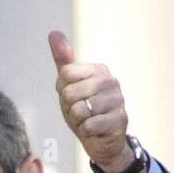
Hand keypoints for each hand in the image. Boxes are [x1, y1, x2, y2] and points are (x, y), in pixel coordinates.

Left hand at [48, 31, 135, 172]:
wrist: (101, 139)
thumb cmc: (83, 110)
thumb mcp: (69, 86)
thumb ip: (63, 61)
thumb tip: (53, 33)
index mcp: (98, 70)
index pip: (65, 75)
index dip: (63, 91)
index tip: (74, 97)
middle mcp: (111, 81)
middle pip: (69, 93)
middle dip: (69, 108)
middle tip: (81, 112)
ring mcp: (118, 100)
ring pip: (79, 110)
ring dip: (78, 121)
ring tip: (88, 120)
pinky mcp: (120, 119)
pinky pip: (89, 126)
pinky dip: (87, 131)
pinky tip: (95, 130)